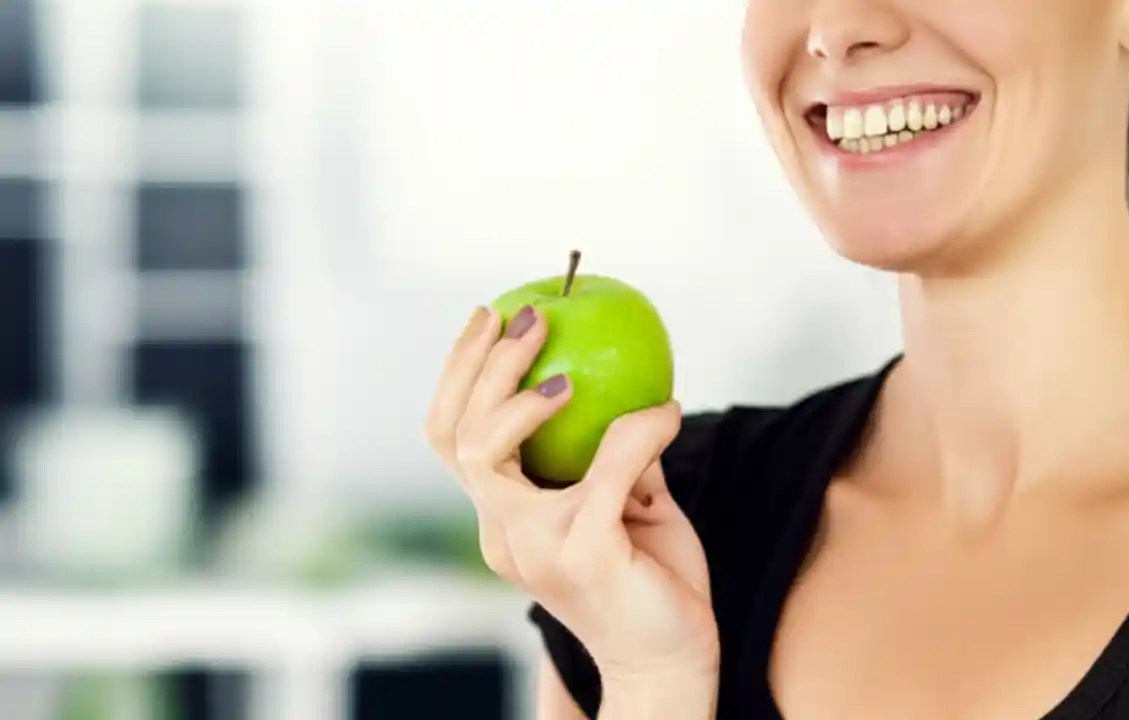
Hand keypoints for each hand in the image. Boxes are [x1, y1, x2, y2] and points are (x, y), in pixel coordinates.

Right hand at [425, 305, 719, 680]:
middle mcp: (501, 534)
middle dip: (482, 365)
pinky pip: (605, 471)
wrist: (672, 662)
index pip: (451, 437)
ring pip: (486, 454)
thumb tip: (631, 384)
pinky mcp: (582, 555)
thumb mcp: (628, 503)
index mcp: (502, 519)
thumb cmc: (651, 579)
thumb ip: (615, 454)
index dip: (457, 372)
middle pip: (454, 437)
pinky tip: (667, 414)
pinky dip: (640, 430)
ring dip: (522, 398)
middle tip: (530, 316)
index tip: (489, 314)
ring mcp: (533, 548)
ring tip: (567, 372)